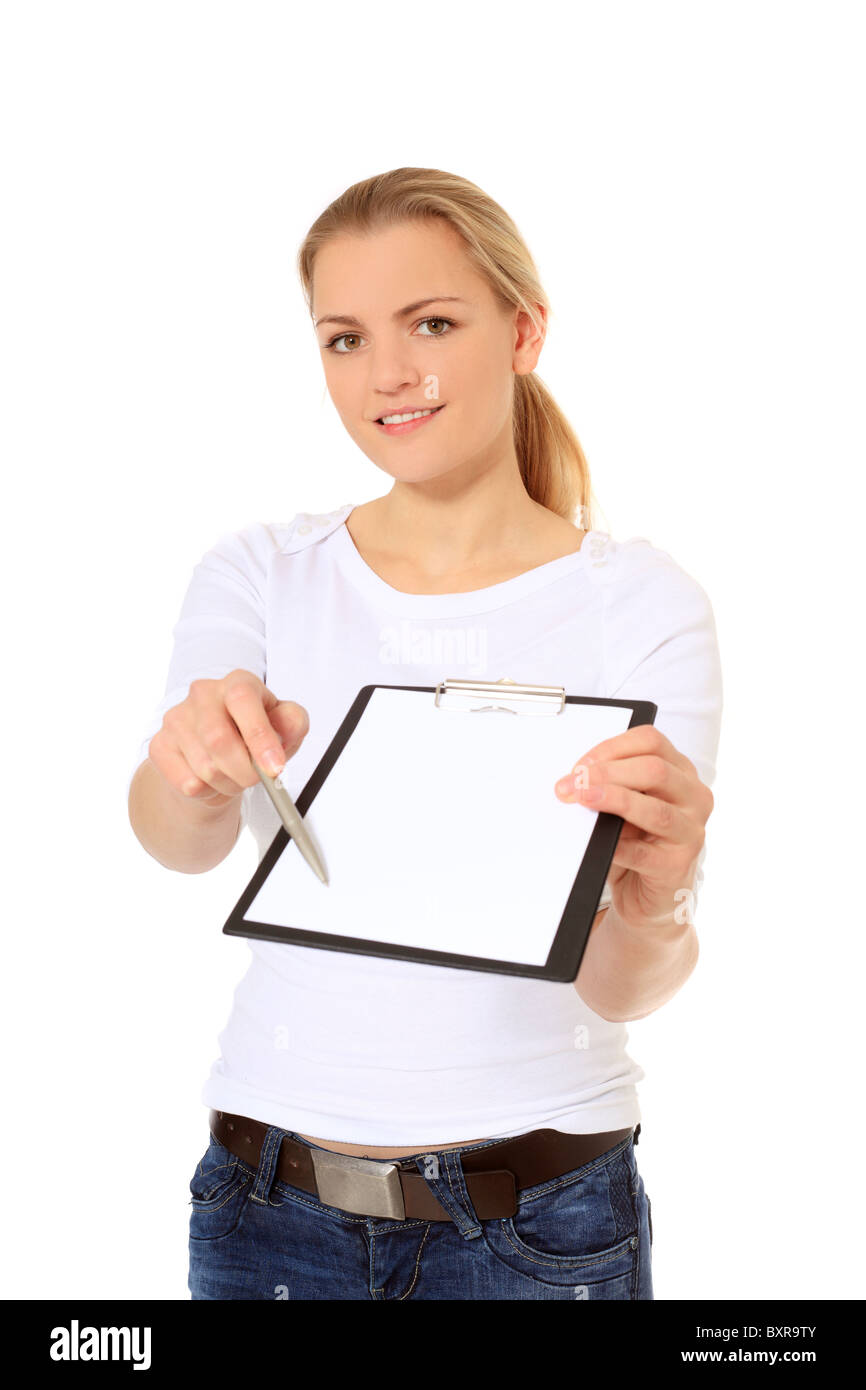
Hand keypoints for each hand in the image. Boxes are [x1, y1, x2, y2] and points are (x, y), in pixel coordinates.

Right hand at [148, 669, 309, 808]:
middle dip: (245, 771)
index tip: (274, 768)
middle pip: (218, 740)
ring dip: (228, 783)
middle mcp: (203, 694)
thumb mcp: (284, 728)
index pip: (242, 700)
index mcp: (237, 683)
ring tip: (234, 775)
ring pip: (205, 768)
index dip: (259, 737)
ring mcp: (176, 718)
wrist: (219, 758)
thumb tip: (289, 726)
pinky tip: (211, 778)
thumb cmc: (254, 738)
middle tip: (256, 779)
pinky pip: (187, 783)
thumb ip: (292, 722)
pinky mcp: (160, 745)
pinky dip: (207, 791)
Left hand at [554, 725, 713, 930]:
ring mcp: (690, 832)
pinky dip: (617, 846)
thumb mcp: (627, 804)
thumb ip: (613, 787)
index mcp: (681, 772)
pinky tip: (598, 843)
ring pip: (655, 810)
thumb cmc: (637, 840)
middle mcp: (694, 797)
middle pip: (655, 770)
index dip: (612, 748)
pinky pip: (643, 853)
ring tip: (584, 800)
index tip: (581, 764)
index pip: (651, 741)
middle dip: (608, 773)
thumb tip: (576, 780)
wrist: (652, 895)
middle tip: (574, 782)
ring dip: (614, 800)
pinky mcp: (677, 865)